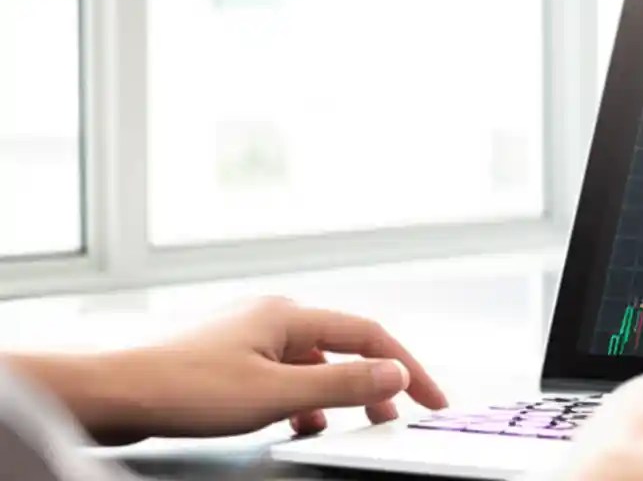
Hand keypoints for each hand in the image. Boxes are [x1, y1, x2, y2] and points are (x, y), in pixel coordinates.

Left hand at [6, 297, 446, 443]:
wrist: (112, 393)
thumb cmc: (183, 388)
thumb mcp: (275, 395)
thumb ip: (340, 387)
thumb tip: (394, 374)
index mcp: (289, 315)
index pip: (368, 335)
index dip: (407, 367)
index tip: (432, 399)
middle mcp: (272, 317)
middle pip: (343, 348)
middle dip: (374, 385)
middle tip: (393, 419)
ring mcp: (248, 337)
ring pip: (312, 365)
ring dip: (336, 396)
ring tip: (345, 427)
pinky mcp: (228, 359)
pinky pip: (284, 376)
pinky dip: (302, 400)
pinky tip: (297, 424)